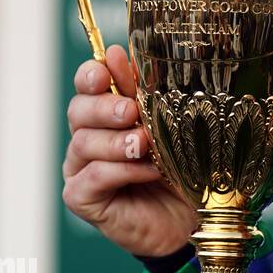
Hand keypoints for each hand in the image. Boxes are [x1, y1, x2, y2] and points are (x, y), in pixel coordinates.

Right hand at [61, 45, 197, 257]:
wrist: (194, 218)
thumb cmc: (185, 170)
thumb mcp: (171, 127)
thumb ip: (146, 95)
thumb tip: (117, 53)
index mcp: (108, 114)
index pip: (87, 85)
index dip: (91, 75)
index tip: (104, 71)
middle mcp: (89, 138)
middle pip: (78, 111)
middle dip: (103, 108)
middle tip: (130, 112)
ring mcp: (82, 168)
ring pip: (83, 143)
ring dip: (116, 142)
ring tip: (145, 145)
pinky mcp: (83, 198)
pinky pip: (91, 177)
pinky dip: (119, 171)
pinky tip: (147, 171)